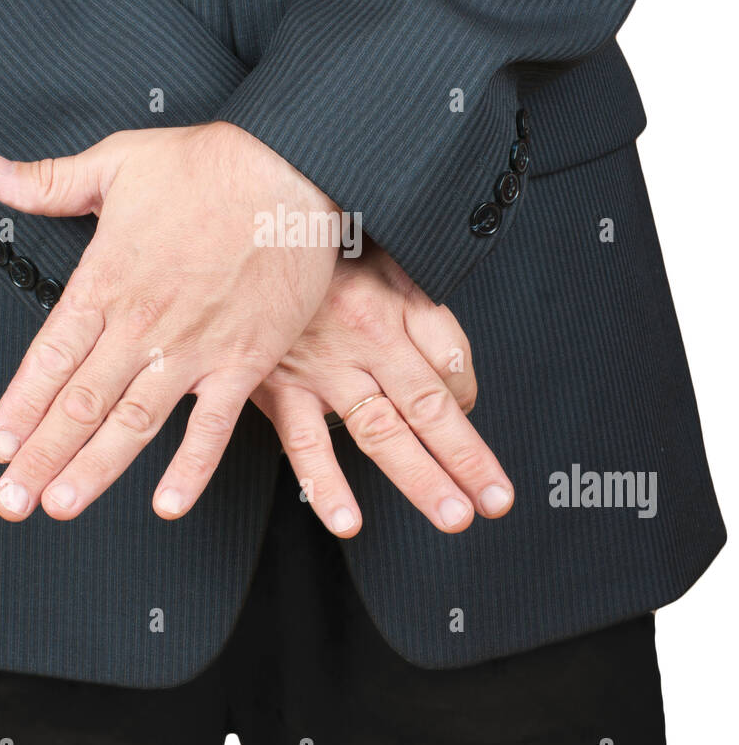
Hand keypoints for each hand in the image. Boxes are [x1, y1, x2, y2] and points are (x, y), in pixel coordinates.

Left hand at [0, 124, 338, 520]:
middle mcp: (143, 323)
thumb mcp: (116, 161)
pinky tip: (167, 502)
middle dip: (40, 457)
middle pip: (80, 403)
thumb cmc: (211, 164)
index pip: (50, 356)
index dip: (20, 406)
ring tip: (61, 505)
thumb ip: (48, 180)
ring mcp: (193, 348)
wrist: (290, 170)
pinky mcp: (243, 360)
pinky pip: (213, 425)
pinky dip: (190, 467)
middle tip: (11, 500)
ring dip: (94, 469)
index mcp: (107, 280)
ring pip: (133, 422)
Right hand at [252, 243, 513, 536]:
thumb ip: (417, 300)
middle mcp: (368, 335)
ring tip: (454, 516)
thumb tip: (448, 367)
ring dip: (420, 478)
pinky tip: (348, 521)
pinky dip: (326, 485)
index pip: (453, 362)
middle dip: (467, 458)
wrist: (248, 222)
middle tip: (497, 502)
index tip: (464, 412)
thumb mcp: (382, 249)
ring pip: (381, 430)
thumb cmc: (321, 242)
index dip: (468, 397)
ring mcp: (322, 365)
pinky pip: (304, 442)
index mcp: (398, 299)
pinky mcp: (277, 385)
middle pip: (430, 406)